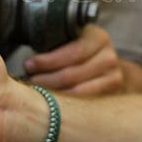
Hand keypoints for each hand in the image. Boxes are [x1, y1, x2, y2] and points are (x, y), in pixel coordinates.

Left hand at [23, 26, 141, 96]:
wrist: (108, 67)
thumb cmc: (81, 53)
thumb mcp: (73, 40)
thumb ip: (57, 43)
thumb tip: (29, 60)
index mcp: (98, 37)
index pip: (72, 52)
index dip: (47, 61)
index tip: (28, 65)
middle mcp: (109, 56)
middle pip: (72, 74)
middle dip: (45, 80)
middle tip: (28, 82)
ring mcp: (114, 76)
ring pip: (76, 91)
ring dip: (53, 93)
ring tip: (37, 93)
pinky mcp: (113, 94)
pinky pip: (85, 102)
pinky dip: (67, 104)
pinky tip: (53, 102)